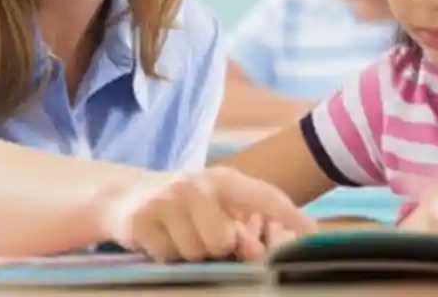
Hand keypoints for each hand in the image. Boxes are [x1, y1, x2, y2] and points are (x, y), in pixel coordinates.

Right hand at [99, 166, 314, 262]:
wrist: (124, 196)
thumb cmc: (185, 206)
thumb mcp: (215, 206)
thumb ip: (243, 226)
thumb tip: (256, 250)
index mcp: (224, 179)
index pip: (264, 196)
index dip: (290, 215)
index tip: (313, 234)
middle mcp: (197, 184)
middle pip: (223, 241)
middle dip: (217, 249)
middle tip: (203, 237)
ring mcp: (167, 200)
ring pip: (196, 253)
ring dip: (190, 254)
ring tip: (180, 237)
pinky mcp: (142, 219)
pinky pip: (168, 258)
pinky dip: (166, 257)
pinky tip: (161, 239)